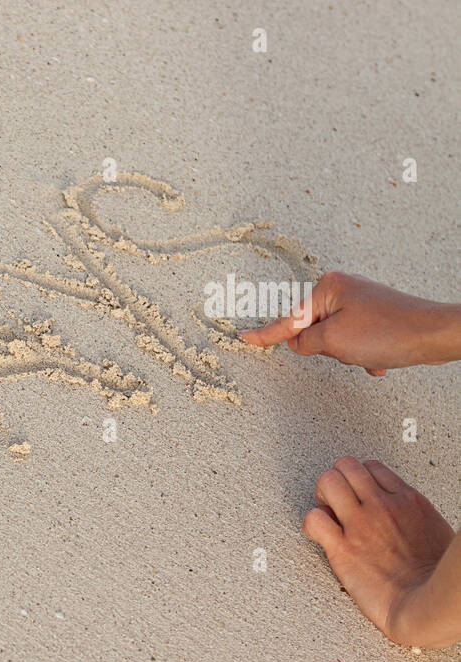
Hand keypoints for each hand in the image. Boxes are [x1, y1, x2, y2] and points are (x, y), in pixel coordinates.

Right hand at [238, 272, 460, 374]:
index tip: (244, 337)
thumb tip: (299, 343)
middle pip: (312, 330)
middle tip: (347, 348)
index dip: (266, 334)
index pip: (288, 319)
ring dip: (347, 352)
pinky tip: (377, 356)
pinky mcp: (374, 316)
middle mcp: (342, 289)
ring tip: (368, 351)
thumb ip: (305, 342)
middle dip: (327, 346)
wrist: (434, 335)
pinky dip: (362, 353)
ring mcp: (359, 302)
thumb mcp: (333, 340)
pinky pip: (354, 340)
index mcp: (328, 288)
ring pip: (334, 338)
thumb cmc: (390, 332)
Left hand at [302, 458, 455, 646]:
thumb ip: (412, 515)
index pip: (371, 467)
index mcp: (408, 500)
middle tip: (336, 501)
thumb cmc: (434, 576)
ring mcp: (360, 524)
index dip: (358, 479)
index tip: (356, 495)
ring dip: (321, 496)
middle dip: (336, 480)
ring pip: (327, 482)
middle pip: (345, 466)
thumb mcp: (434, 530)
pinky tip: (320, 535)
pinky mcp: (342, 548)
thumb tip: (402, 516)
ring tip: (327, 515)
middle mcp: (382, 506)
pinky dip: (311, 524)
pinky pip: (313, 519)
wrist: (426, 604)